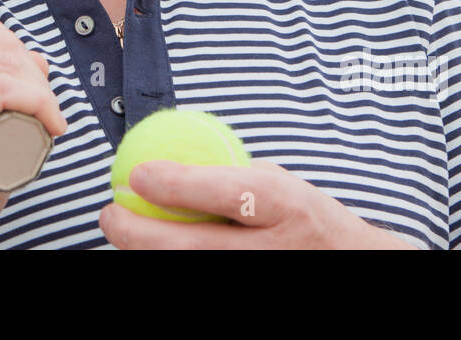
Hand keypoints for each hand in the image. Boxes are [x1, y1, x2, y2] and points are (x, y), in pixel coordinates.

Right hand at [0, 5, 66, 249]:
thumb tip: (35, 57)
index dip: (17, 50)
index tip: (34, 87)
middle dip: (36, 75)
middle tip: (47, 113)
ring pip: (3, 65)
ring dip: (41, 92)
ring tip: (47, 124)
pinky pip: (0, 89)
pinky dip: (36, 102)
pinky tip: (48, 124)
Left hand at [99, 159, 422, 248]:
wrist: (350, 264)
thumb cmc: (307, 219)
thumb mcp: (281, 183)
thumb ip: (231, 174)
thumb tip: (167, 158)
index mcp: (284, 205)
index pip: (224, 194)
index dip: (176, 184)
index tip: (138, 172)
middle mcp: (271, 249)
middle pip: (192, 247)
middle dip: (138, 231)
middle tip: (110, 213)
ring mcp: (257, 276)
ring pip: (184, 270)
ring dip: (143, 254)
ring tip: (122, 234)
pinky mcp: (240, 302)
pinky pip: (190, 280)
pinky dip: (164, 265)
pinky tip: (147, 253)